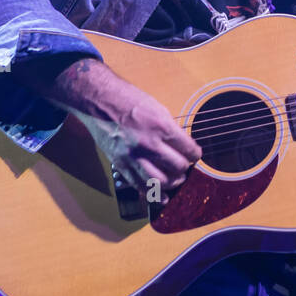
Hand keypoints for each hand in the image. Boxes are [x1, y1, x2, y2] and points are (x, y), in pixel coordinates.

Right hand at [26, 56, 201, 195]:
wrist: (100, 101)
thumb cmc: (129, 100)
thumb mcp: (158, 109)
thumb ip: (171, 129)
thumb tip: (182, 145)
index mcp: (162, 127)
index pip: (188, 150)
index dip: (195, 154)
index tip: (194, 155)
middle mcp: (149, 144)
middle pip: (177, 167)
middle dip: (185, 169)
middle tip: (184, 166)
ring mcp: (133, 156)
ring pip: (159, 182)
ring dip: (171, 184)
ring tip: (174, 180)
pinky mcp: (120, 164)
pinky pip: (139, 185)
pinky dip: (152, 192)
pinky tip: (161, 195)